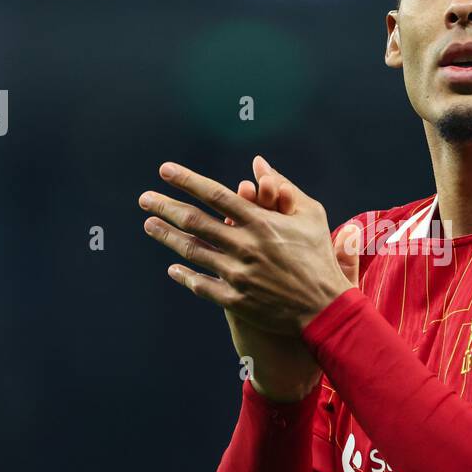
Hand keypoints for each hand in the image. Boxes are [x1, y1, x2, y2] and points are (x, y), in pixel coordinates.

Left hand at [139, 156, 358, 337]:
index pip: (215, 195)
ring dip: (167, 236)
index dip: (187, 181)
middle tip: (145, 198)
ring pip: (193, 251)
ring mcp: (238, 275)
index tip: (165, 171)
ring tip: (149, 225)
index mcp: (261, 223)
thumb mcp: (310, 215)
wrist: (326, 308)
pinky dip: (185, 275)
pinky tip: (173, 267)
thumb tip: (259, 163)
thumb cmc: (319, 257)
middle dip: (165, 206)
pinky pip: (202, 286)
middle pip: (195, 221)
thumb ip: (283, 187)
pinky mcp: (236, 301)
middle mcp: (245, 247)